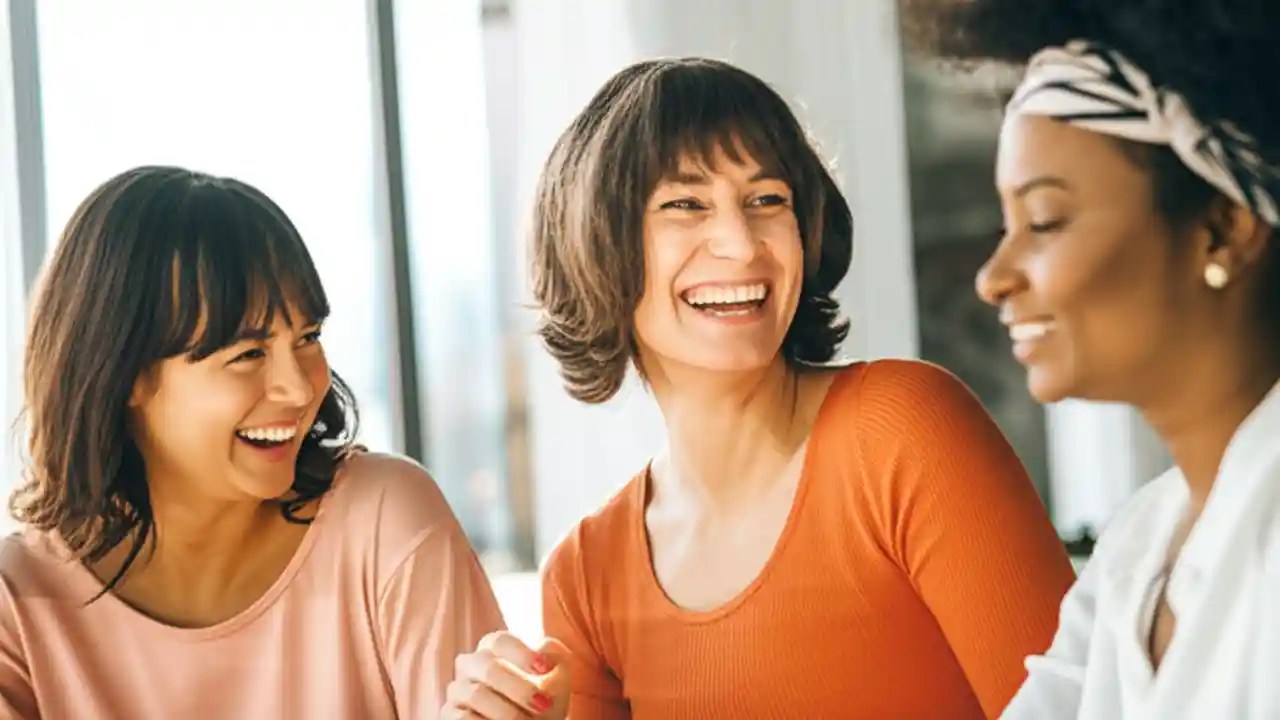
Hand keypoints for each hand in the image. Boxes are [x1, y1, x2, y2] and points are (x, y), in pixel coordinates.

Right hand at [442, 632, 570, 718]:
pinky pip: (462, 717)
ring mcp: (457, 690)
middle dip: (520, 688)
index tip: (546, 669)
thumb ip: (556, 656)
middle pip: (488, 667)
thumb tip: (544, 649)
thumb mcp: (558, 677)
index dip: (523, 653)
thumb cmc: (543, 701)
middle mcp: (470, 665)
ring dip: (507, 711)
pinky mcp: (450, 715)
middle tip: (544, 705)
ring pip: (476, 694)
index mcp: (493, 648)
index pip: (500, 641)